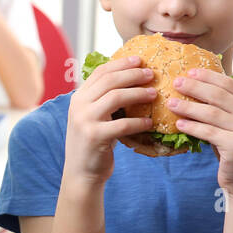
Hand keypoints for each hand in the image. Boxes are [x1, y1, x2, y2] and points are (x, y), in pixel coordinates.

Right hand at [64, 56, 155, 183]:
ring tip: (154, 94)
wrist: (80, 173)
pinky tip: (150, 122)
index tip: (139, 59)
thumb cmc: (93, 144)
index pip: (100, 72)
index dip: (121, 63)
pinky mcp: (95, 137)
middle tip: (151, 74)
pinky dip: (139, 122)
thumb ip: (102, 101)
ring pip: (115, 97)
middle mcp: (78, 105)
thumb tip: (130, 81)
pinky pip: (122, 124)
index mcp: (78, 97)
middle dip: (133, 74)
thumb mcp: (92, 117)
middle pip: (109, 81)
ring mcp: (85, 120)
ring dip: (138, 94)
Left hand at [167, 69, 232, 194]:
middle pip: (219, 95)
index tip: (189, 71)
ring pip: (211, 113)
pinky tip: (178, 124)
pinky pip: (209, 132)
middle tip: (176, 82)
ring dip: (188, 107)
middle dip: (195, 87)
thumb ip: (223, 109)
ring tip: (170, 103)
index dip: (209, 76)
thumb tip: (195, 88)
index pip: (229, 84)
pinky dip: (192, 127)